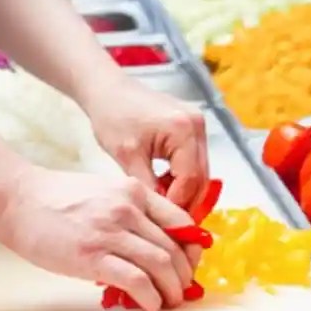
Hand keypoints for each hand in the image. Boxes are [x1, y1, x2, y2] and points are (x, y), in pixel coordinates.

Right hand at [0, 166, 199, 310]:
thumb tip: (153, 248)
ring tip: (170, 302)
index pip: (182, 221)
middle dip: (184, 275)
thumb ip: (131, 213)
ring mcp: (110, 232)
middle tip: (182, 290)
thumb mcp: (105, 193)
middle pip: (174, 247)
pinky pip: (136, 279)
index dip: (192, 249)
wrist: (18, 199)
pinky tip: (149, 305)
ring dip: (172, 289)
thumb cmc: (58, 200)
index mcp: (134, 192)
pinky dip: (150, 297)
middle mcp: (128, 209)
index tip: (190, 266)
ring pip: (161, 264)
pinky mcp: (92, 255)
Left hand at [82, 76, 208, 207]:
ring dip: (185, 189)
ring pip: (200, 170)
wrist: (108, 90)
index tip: (164, 220)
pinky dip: (183, 176)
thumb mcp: (127, 156)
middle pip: (202, 176)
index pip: (191, 178)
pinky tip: (164, 184)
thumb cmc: (112, 115)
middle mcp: (197, 125)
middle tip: (167, 219)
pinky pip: (194, 159)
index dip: (179, 203)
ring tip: (163, 203)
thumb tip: (162, 213)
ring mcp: (197, 124)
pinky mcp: (192, 126)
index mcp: (183, 129)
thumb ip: (148, 186)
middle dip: (186, 200)